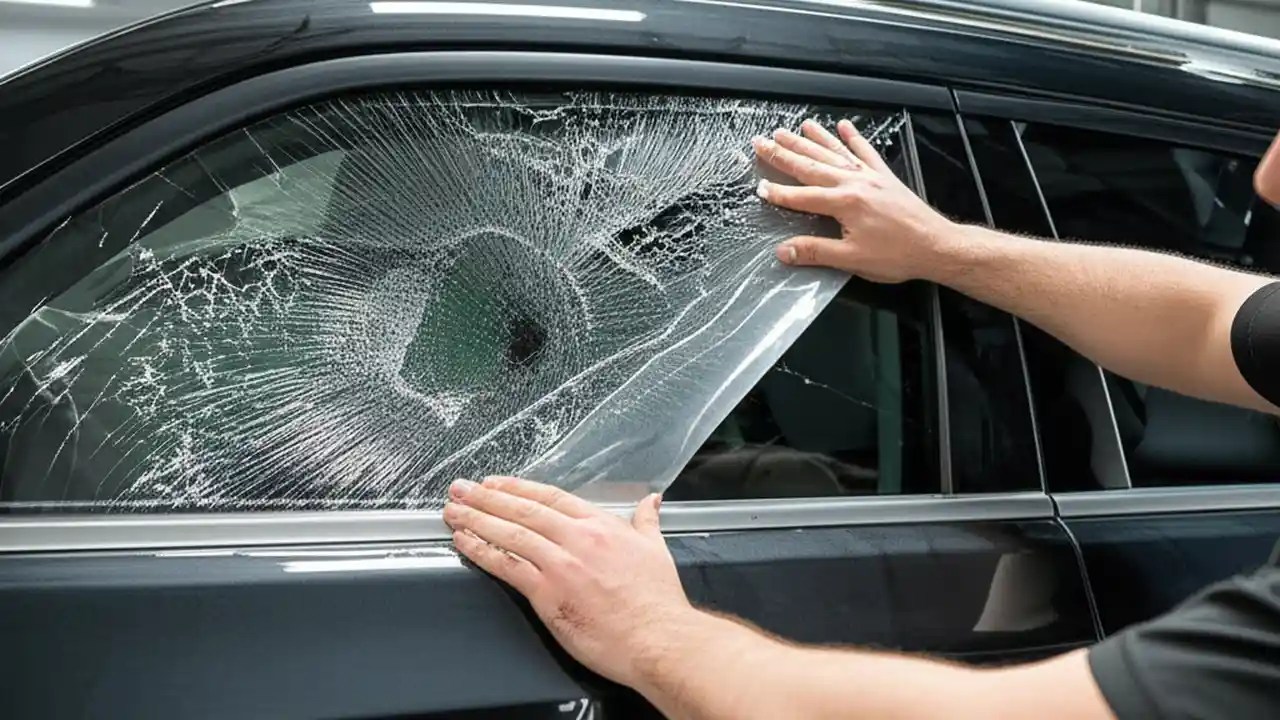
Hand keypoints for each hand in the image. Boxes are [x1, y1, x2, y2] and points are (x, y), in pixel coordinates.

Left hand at [444, 477, 695, 689]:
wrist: (658, 638)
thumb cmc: (658, 601)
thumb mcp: (656, 549)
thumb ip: (646, 522)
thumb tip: (651, 501)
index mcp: (601, 525)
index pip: (550, 497)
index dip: (517, 488)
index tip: (494, 483)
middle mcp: (577, 538)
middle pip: (523, 510)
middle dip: (486, 497)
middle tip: (460, 489)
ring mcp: (560, 564)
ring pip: (509, 534)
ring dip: (476, 520)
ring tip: (453, 512)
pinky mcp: (548, 593)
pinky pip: (507, 566)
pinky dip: (481, 552)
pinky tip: (464, 543)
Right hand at [752, 119, 956, 282]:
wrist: (935, 245)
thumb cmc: (897, 255)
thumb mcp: (852, 259)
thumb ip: (816, 252)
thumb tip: (784, 251)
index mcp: (844, 203)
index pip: (801, 196)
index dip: (778, 193)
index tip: (759, 187)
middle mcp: (854, 183)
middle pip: (812, 165)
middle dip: (784, 154)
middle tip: (762, 142)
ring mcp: (870, 176)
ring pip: (834, 153)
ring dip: (812, 139)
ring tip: (793, 128)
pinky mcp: (885, 176)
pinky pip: (865, 152)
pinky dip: (853, 138)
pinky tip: (843, 126)